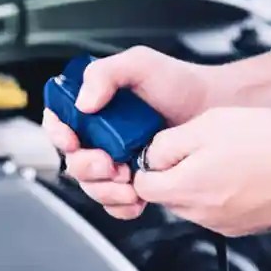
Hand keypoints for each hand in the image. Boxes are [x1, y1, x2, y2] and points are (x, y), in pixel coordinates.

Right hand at [41, 47, 215, 218]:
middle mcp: (98, 135)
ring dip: (105, 190)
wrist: (214, 107)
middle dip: (87, 167)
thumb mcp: (139, 64)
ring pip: (92, 186)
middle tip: (109, 163)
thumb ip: (104, 73)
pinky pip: (115, 203)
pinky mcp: (133, 181)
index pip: (57, 122)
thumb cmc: (179, 83)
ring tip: (129, 182)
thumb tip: (83, 103)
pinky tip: (136, 197)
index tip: (72, 140)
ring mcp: (115, 160)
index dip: (57, 134)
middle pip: (72, 160)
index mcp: (91, 106)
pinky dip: (121, 206)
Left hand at [132, 107, 270, 235]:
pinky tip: (246, 172)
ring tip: (230, 158)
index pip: (142, 186)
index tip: (164, 151)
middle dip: (176, 174)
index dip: (149, 165)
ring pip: (193, 204)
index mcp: (185, 189)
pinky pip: (219, 211)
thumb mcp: (206, 125)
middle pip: (167, 196)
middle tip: (202, 149)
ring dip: (201, 183)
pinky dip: (224, 194)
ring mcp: (223, 225)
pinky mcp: (244, 228)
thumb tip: (150, 156)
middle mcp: (201, 214)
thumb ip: (167, 144)